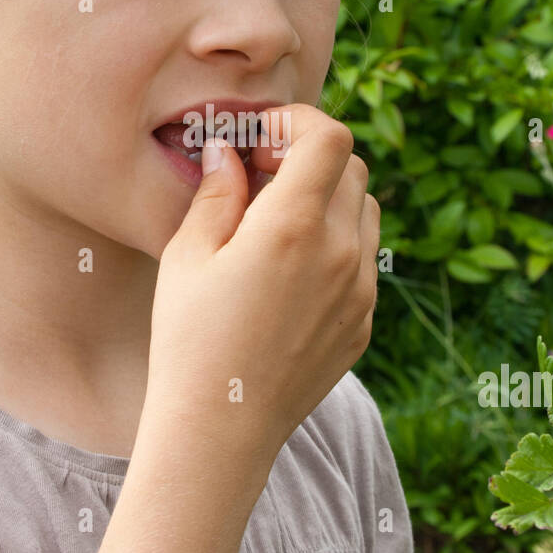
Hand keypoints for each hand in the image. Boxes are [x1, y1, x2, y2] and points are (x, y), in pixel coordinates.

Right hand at [143, 104, 380, 476]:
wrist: (219, 429)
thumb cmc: (190, 340)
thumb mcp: (187, 256)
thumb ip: (215, 193)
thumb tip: (228, 153)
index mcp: (294, 226)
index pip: (330, 137)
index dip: (297, 122)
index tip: (259, 140)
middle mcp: (340, 253)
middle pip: (352, 168)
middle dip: (309, 157)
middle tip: (260, 177)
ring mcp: (359, 292)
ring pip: (365, 211)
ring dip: (328, 199)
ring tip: (275, 224)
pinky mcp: (363, 324)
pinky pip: (363, 261)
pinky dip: (335, 244)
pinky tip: (287, 271)